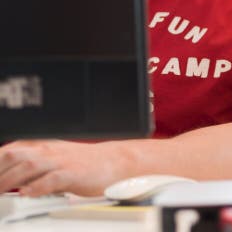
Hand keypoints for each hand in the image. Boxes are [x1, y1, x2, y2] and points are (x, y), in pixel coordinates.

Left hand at [0, 139, 131, 196]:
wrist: (113, 162)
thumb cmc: (83, 163)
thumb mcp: (53, 159)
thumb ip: (29, 167)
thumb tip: (6, 180)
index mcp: (42, 145)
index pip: (9, 150)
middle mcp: (49, 150)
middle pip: (14, 155)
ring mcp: (61, 160)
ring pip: (29, 165)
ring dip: (9, 180)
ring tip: (0, 193)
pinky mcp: (74, 173)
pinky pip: (52, 179)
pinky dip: (37, 187)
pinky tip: (27, 193)